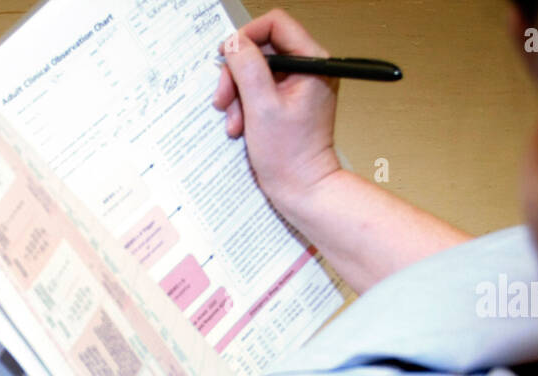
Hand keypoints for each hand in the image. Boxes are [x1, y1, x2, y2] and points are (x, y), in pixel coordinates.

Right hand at [212, 9, 341, 216]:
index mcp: (312, 62)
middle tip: (225, 98)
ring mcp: (298, 86)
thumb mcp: (261, 106)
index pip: (276, 24)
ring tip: (234, 121)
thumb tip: (233, 43)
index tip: (227, 55)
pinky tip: (241, 126)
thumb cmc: (291, 157)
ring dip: (238, 95)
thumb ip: (246, 67)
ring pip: (256, 72)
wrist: (302, 189)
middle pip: (262, 50)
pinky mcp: (288, 101)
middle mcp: (308, 70)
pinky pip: (259, 90)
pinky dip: (244, 106)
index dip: (246, 37)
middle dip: (237, 75)